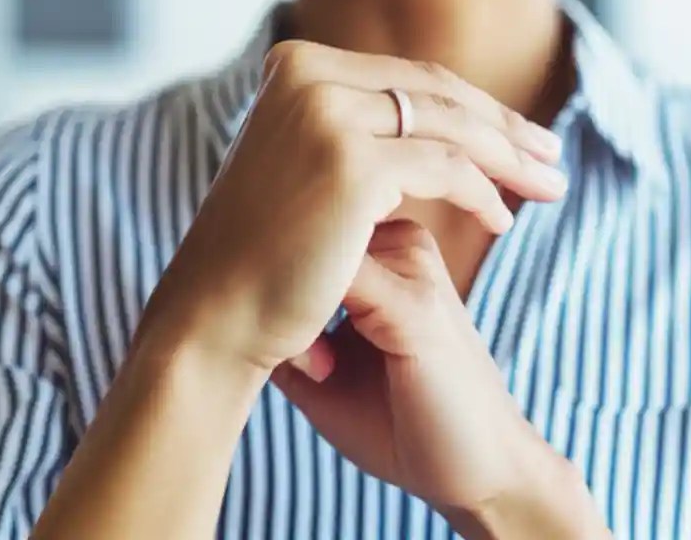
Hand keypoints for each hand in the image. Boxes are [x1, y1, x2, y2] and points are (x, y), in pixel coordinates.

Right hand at [143, 40, 566, 373]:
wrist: (214, 317)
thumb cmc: (263, 257)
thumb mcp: (302, 168)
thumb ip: (352, 130)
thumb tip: (427, 118)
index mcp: (294, 65)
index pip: (408, 78)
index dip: (471, 107)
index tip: (518, 137)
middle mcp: (306, 73)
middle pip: (437, 93)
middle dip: (504, 127)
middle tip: (552, 158)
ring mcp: (326, 112)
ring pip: (451, 126)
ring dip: (509, 158)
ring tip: (548, 187)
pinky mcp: (352, 161)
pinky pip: (446, 168)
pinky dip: (481, 192)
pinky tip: (500, 219)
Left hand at [270, 221, 607, 536]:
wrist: (474, 470)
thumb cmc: (400, 420)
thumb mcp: (325, 368)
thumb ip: (286, 324)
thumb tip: (216, 304)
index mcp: (388, 249)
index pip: (304, 219)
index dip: (262, 269)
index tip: (254, 324)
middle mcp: (404, 245)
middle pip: (304, 225)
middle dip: (267, 282)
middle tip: (288, 357)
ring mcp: (414, 268)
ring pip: (313, 246)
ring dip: (285, 305)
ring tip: (307, 369)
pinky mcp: (418, 306)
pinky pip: (334, 281)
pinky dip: (300, 325)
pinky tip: (313, 370)